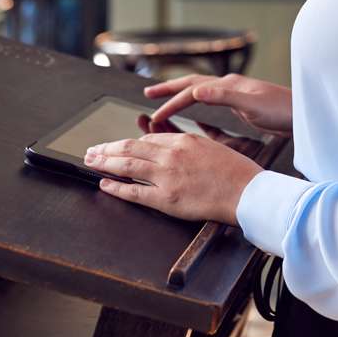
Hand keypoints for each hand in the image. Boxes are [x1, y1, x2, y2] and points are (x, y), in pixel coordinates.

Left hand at [84, 133, 261, 224]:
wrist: (246, 192)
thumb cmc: (235, 171)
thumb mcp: (211, 146)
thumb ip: (189, 143)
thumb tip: (171, 144)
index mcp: (184, 140)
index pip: (147, 138)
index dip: (127, 142)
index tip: (116, 146)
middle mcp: (171, 155)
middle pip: (130, 148)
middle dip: (106, 148)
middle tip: (92, 151)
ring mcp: (167, 176)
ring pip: (126, 165)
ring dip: (104, 163)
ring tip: (90, 162)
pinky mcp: (165, 198)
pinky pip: (133, 191)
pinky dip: (115, 187)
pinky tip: (104, 183)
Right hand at [143, 74, 292, 136]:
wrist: (304, 115)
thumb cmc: (283, 111)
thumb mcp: (252, 106)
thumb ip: (225, 97)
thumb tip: (196, 91)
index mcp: (229, 85)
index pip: (192, 91)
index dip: (172, 103)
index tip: (154, 115)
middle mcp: (230, 86)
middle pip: (193, 84)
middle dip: (170, 89)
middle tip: (148, 94)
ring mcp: (237, 94)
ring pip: (201, 92)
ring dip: (182, 95)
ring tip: (165, 101)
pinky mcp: (243, 105)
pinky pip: (213, 102)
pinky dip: (199, 106)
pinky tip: (196, 114)